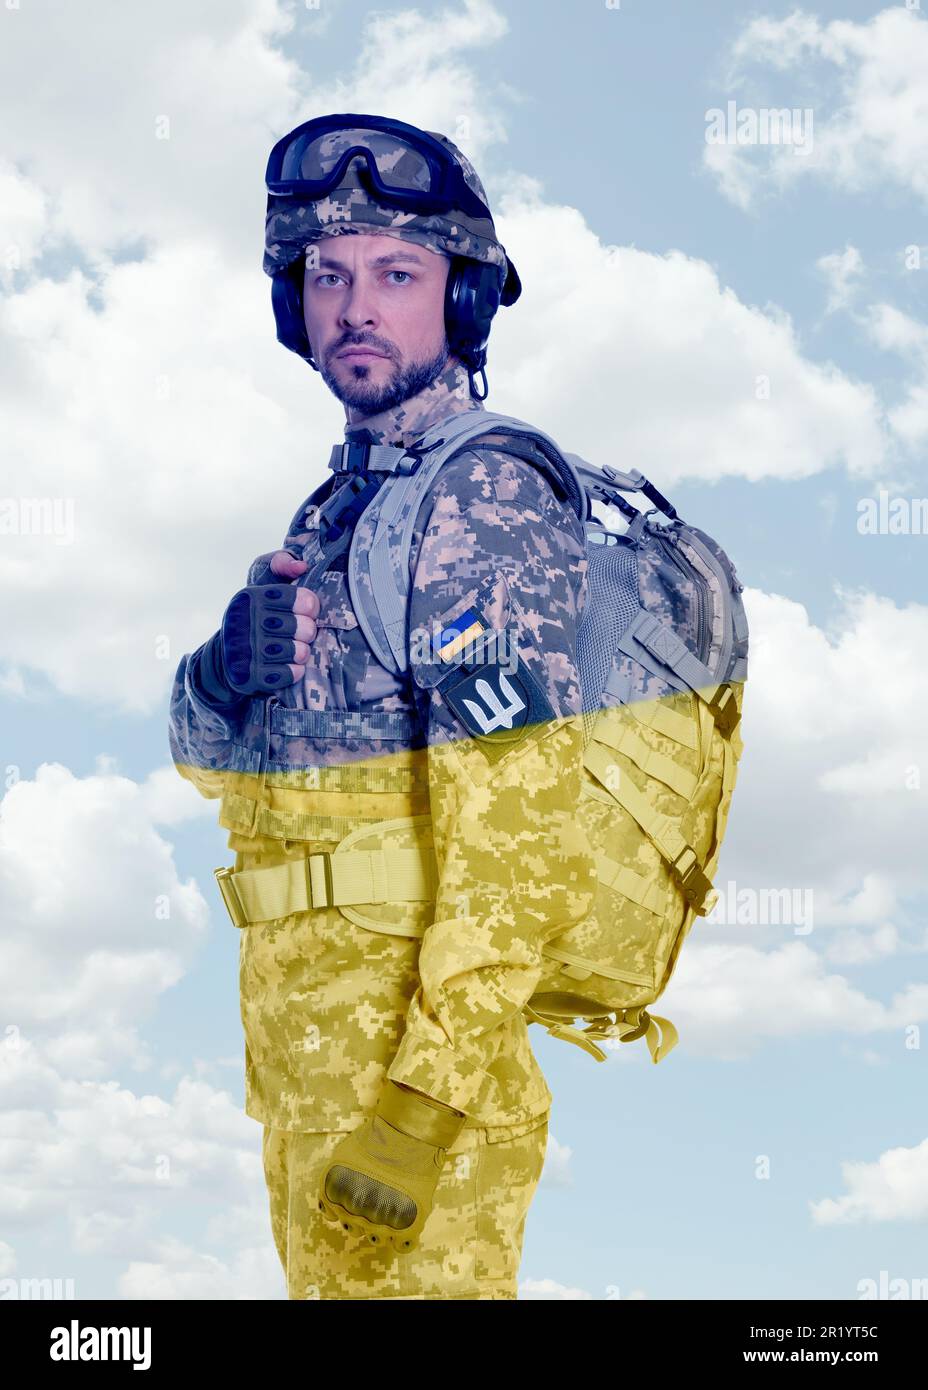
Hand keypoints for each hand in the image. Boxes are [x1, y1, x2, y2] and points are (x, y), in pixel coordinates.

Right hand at [194, 550, 319, 706]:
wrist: (225, 656)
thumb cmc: (255, 615)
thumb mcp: (262, 584)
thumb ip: (281, 564)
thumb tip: (302, 566)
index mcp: (250, 597)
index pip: (298, 598)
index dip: (310, 606)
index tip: (308, 610)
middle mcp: (244, 621)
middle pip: (303, 628)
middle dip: (308, 631)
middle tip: (303, 633)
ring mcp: (244, 650)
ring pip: (298, 652)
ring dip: (302, 652)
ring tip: (296, 648)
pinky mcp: (248, 675)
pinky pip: (289, 674)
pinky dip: (293, 671)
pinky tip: (287, 665)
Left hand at [317, 1082, 465, 1252]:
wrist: (409, 1132)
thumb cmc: (376, 1138)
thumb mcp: (342, 1154)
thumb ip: (334, 1184)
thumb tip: (331, 1207)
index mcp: (339, 1194)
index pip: (332, 1214)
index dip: (342, 1206)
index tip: (354, 1195)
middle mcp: (358, 1211)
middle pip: (354, 1227)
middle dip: (361, 1216)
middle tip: (375, 1197)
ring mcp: (383, 1221)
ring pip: (376, 1239)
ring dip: (381, 1228)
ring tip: (391, 1207)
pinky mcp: (408, 1225)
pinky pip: (402, 1247)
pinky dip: (402, 1239)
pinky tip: (404, 1224)